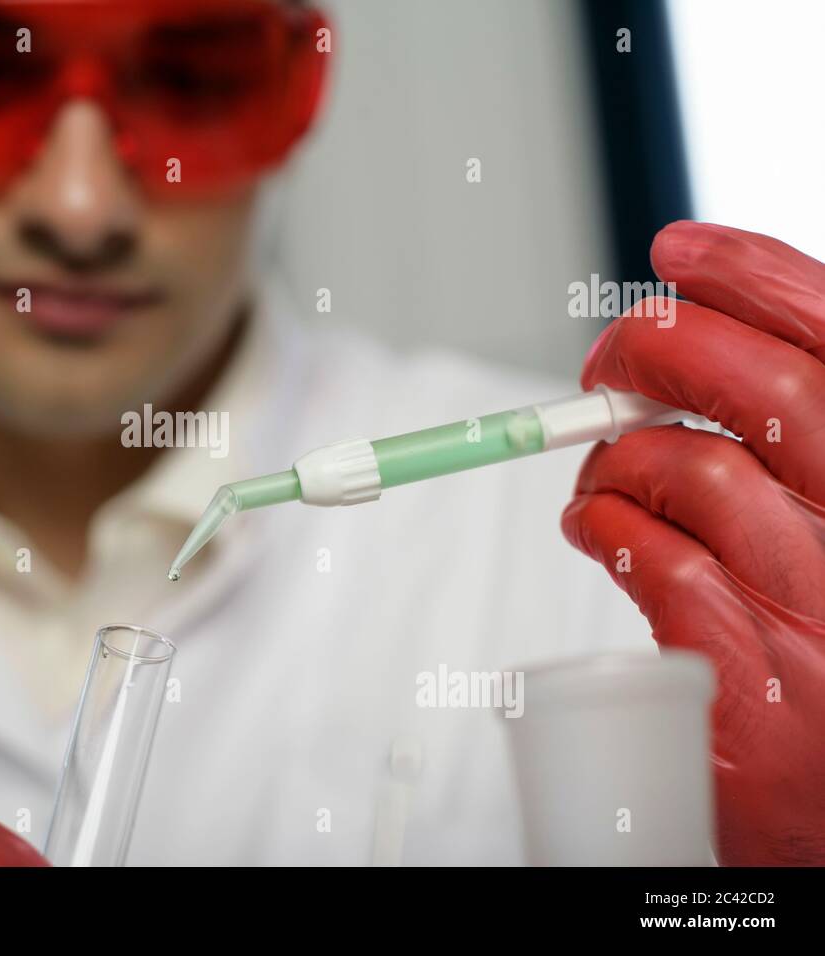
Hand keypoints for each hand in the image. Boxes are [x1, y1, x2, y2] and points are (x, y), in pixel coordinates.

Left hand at [562, 221, 824, 865]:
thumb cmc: (823, 645)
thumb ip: (790, 442)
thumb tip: (697, 340)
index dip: (760, 278)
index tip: (681, 247)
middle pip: (767, 391)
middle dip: (658, 350)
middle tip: (606, 365)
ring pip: (696, 472)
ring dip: (617, 458)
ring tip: (599, 478)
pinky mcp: (763, 696)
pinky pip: (660, 565)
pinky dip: (605, 527)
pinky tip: (595, 528)